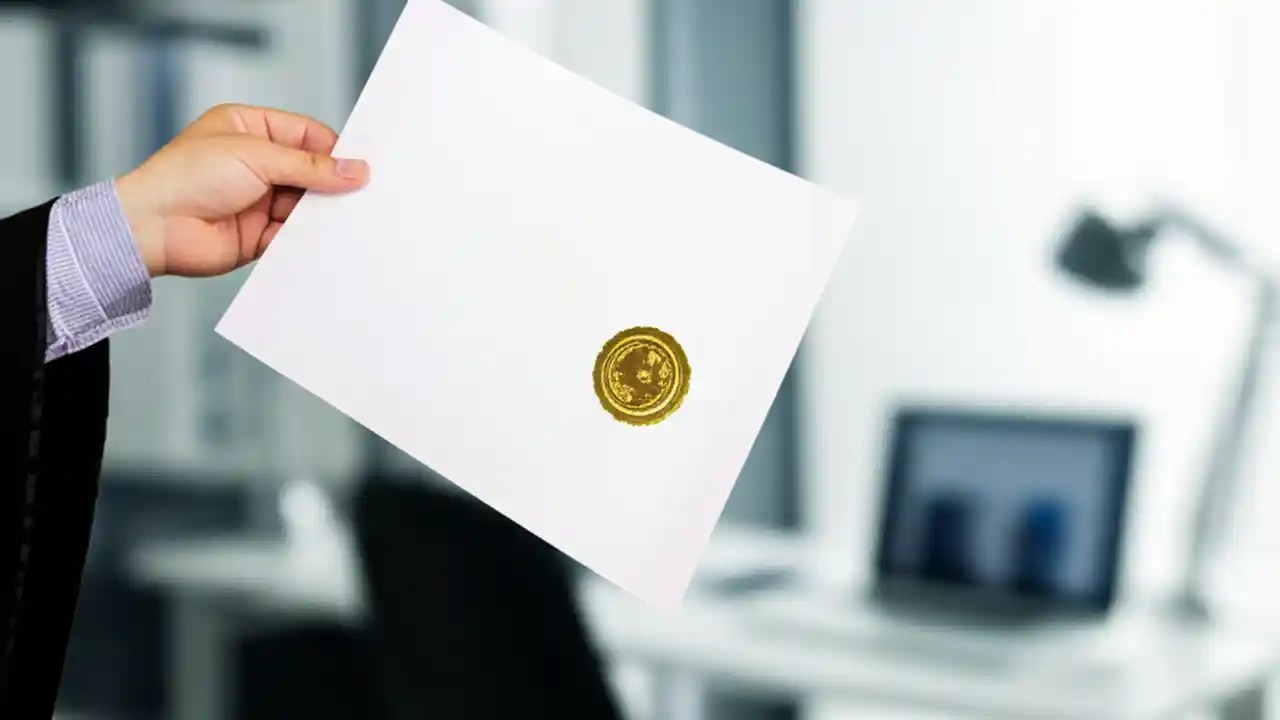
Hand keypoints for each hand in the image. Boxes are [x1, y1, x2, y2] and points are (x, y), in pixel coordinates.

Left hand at [115, 103, 369, 277]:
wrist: (153, 227)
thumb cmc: (186, 176)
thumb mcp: (256, 157)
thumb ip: (309, 166)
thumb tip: (354, 170)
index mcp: (249, 129)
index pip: (305, 135)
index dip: (334, 149)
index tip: (361, 166)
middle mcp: (255, 163)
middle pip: (310, 171)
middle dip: (332, 184)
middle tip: (362, 194)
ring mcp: (257, 199)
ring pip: (305, 205)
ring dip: (321, 213)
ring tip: (346, 218)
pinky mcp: (258, 234)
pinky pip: (293, 235)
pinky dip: (308, 238)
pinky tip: (324, 240)